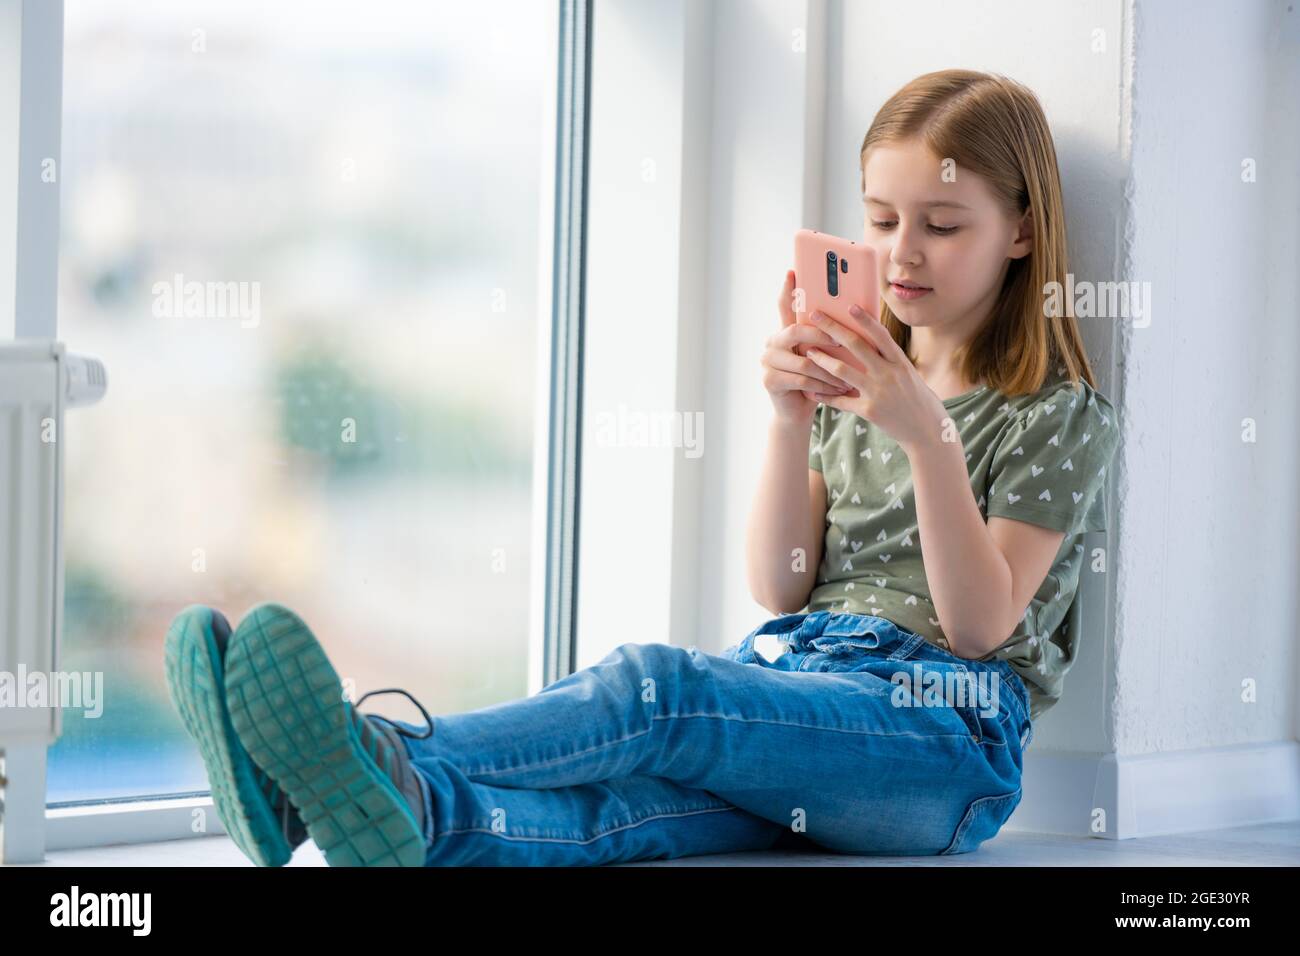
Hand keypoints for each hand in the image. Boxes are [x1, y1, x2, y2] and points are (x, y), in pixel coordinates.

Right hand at [761, 270, 855, 423]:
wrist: (797, 411)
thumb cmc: (816, 379)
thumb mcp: (821, 355)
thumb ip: (826, 337)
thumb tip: (851, 312)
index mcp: (783, 331)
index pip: (783, 305)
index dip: (787, 288)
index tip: (792, 271)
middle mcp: (771, 343)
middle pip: (796, 331)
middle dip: (822, 335)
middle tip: (841, 340)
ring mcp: (767, 361)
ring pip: (804, 360)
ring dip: (831, 370)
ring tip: (850, 377)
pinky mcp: (769, 380)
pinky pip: (803, 380)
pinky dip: (825, 386)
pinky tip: (840, 390)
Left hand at [803, 305, 949, 452]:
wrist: (927, 431)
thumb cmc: (917, 399)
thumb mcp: (907, 374)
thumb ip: (889, 360)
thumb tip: (871, 341)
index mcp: (899, 362)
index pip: (880, 334)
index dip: (864, 319)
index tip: (849, 306)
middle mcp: (889, 373)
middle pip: (856, 345)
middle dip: (832, 329)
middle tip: (815, 317)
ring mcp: (878, 392)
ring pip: (842, 370)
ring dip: (822, 360)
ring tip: (808, 352)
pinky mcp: (869, 411)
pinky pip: (841, 401)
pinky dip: (825, 396)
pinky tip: (811, 392)